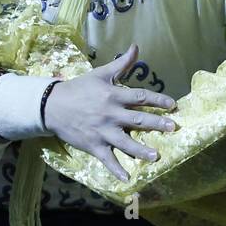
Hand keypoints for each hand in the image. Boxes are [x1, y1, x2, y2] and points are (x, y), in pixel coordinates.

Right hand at [42, 43, 176, 181]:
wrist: (52, 106)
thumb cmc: (79, 88)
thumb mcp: (100, 74)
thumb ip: (121, 64)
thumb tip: (136, 46)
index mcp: (113, 96)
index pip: (141, 97)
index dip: (158, 100)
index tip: (173, 105)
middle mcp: (110, 114)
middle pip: (137, 120)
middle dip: (156, 124)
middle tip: (173, 128)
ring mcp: (102, 132)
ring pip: (125, 143)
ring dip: (141, 150)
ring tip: (156, 156)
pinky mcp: (94, 145)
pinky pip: (107, 159)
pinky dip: (116, 170)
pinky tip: (127, 179)